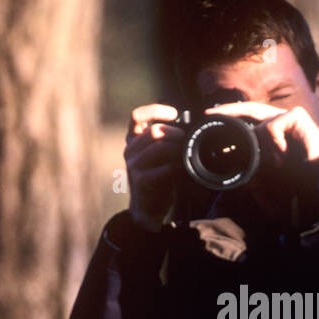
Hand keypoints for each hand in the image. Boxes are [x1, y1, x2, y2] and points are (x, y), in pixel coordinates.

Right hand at [124, 104, 183, 231]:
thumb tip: (188, 125)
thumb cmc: (158, 178)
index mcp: (133, 140)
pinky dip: (177, 168)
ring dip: (178, 150)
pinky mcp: (141, 181)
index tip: (174, 113)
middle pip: (154, 131)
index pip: (137, 116)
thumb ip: (165, 139)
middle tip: (187, 142)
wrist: (148, 208)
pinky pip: (164, 168)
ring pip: (159, 147)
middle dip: (176, 134)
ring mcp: (133, 166)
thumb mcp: (159, 155)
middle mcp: (130, 150)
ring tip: (185, 156)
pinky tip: (181, 171)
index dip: (155, 110)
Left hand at [207, 101, 318, 212]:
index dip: (232, 116)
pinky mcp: (297, 115)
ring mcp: (291, 115)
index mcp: (279, 131)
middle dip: (230, 110)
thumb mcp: (271, 171)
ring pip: (262, 126)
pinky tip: (288, 156)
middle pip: (251, 108)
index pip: (252, 118)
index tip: (213, 118)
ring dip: (267, 151)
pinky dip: (275, 146)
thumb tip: (233, 156)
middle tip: (210, 114)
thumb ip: (255, 162)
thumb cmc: (303, 178)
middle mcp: (284, 120)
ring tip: (281, 165)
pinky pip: (272, 128)